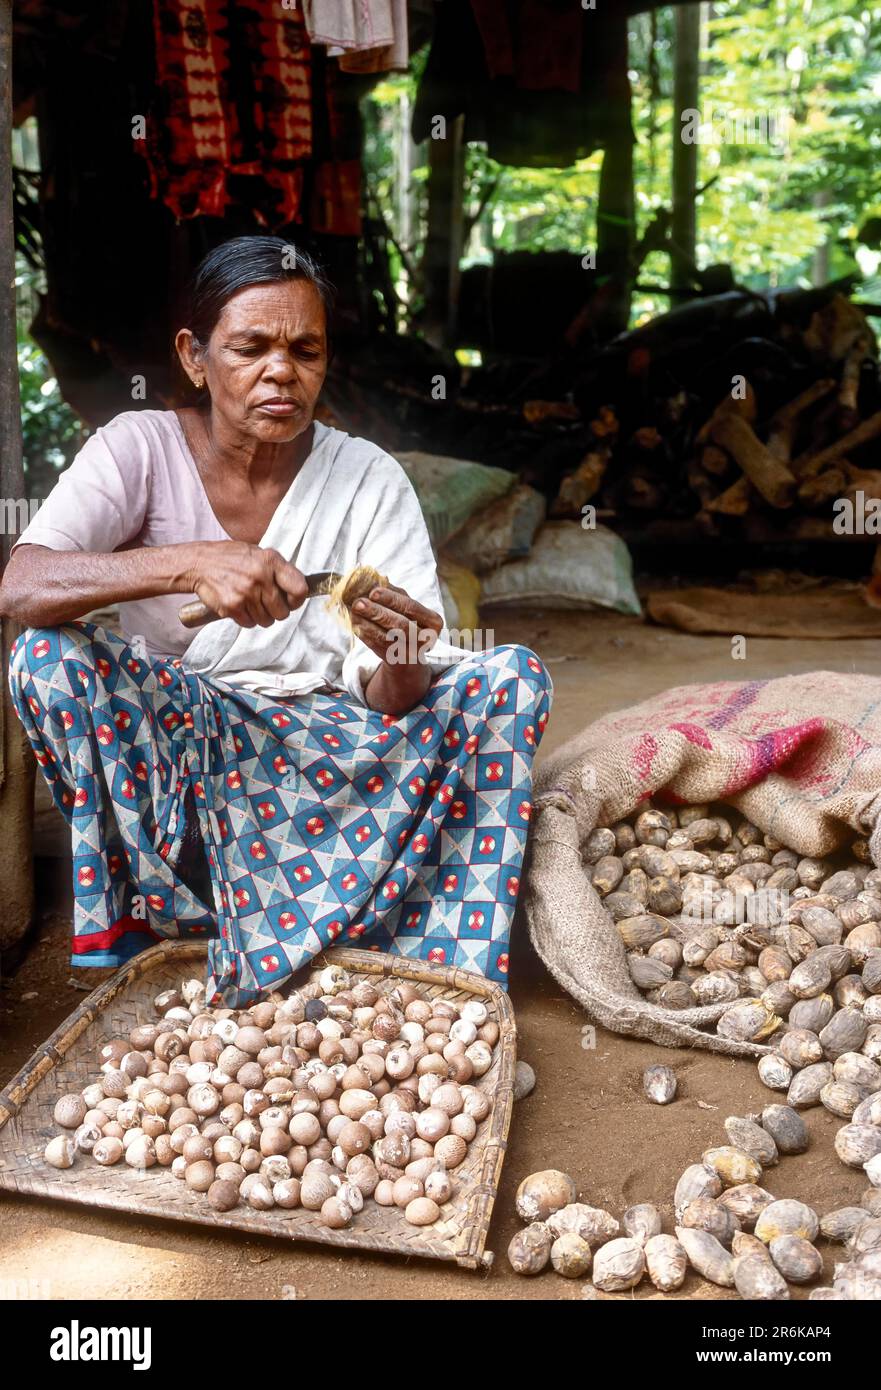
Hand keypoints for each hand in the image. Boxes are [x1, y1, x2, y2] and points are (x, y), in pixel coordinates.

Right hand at [187, 541, 307, 627]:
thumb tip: (298, 588)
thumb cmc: (230, 558)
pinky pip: (249, 623)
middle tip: (265, 603)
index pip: (299, 588)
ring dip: (260, 616)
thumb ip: (276, 569)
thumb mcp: (257, 554)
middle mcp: (260, 576)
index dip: (297, 600)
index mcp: (270, 560)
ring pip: (266, 621)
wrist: (198, 563)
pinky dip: (245, 618)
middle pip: (282, 612)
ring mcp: (246, 592)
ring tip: (249, 601)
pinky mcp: (232, 606)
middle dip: (276, 611)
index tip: (291, 602)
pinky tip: (239, 605)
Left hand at [350, 584, 442, 666]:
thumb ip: (393, 592)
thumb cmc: (406, 621)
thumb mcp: (405, 606)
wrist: (408, 654)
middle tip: (358, 603)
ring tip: (354, 613)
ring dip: (368, 624)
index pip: (411, 607)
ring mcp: (412, 653)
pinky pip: (379, 648)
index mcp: (433, 621)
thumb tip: (374, 578)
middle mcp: (426, 639)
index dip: (391, 599)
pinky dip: (366, 635)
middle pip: (401, 624)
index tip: (373, 592)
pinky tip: (356, 625)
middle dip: (377, 612)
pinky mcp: (398, 661)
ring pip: (389, 638)